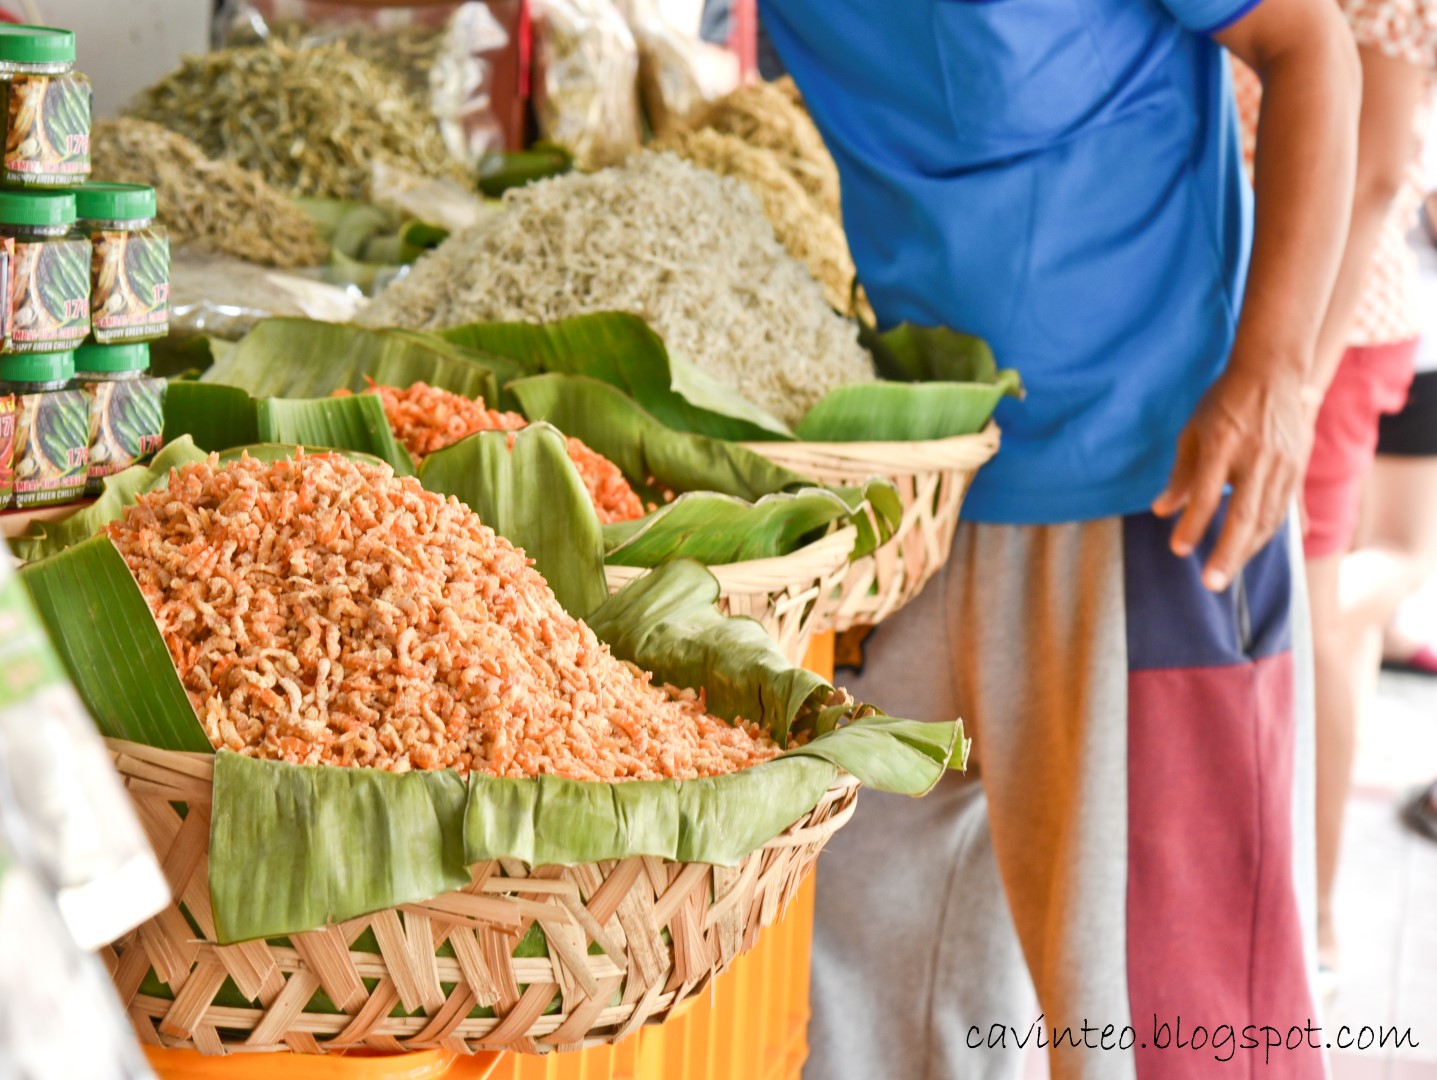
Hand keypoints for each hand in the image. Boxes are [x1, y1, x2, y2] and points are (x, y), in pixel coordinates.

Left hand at [1151, 362, 1316, 591]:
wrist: (1273, 372)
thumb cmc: (1224, 402)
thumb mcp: (1193, 431)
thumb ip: (1180, 475)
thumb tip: (1162, 511)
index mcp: (1223, 444)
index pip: (1207, 494)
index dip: (1193, 525)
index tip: (1178, 549)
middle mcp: (1256, 457)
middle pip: (1244, 516)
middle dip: (1227, 554)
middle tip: (1210, 583)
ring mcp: (1282, 464)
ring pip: (1267, 518)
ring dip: (1246, 550)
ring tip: (1224, 573)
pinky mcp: (1297, 468)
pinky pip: (1281, 510)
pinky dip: (1264, 533)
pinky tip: (1248, 549)